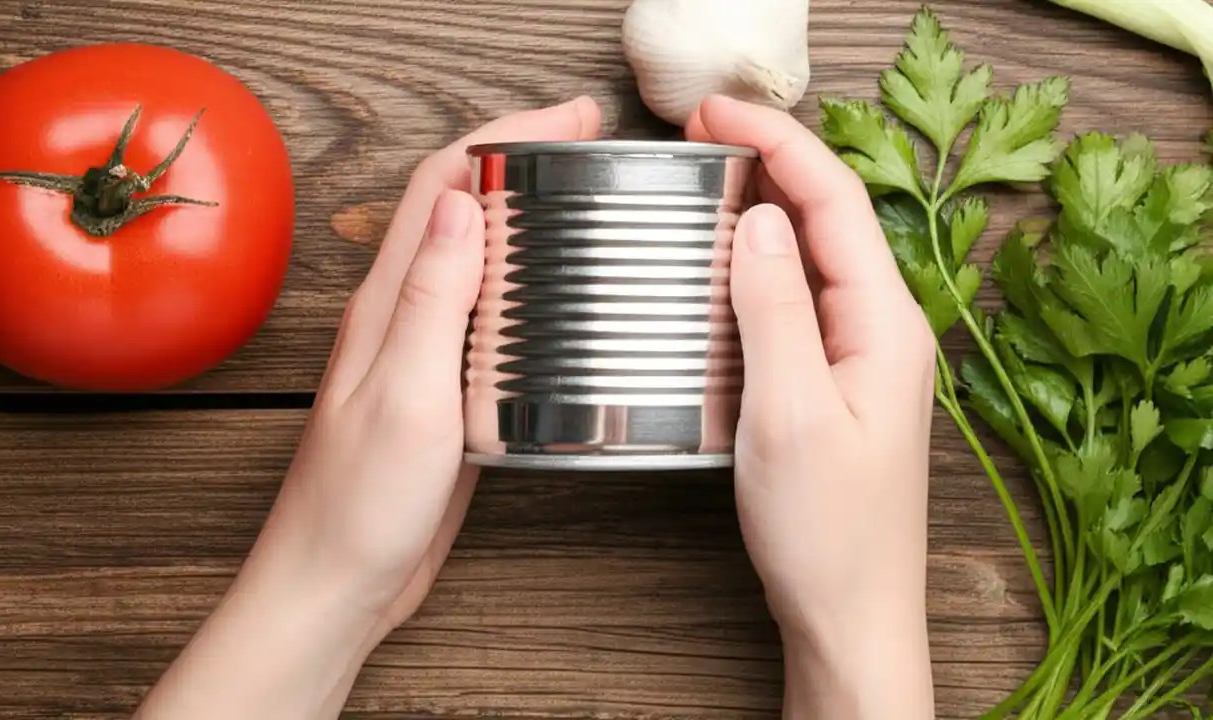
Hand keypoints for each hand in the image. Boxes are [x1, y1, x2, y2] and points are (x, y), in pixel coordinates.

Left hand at [134, 96, 603, 719]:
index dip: (504, 136)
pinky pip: (483, 316)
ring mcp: (421, 353)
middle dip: (520, 157)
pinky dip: (523, 283)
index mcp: (385, 304)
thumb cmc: (358, 503)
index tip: (572, 118)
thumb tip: (463, 206)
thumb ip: (429, 299)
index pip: (441, 187)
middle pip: (458, 208)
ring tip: (583, 200)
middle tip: (590, 143)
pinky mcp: (443, 392)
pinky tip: (557, 299)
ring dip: (523, 213)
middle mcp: (399, 316)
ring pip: (473, 258)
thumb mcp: (403, 394)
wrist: (338, 582)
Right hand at [688, 95, 935, 718]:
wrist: (849, 615)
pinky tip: (724, 265)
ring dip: (763, 208)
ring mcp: (860, 356)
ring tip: (705, 180)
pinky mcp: (834, 382)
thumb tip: (756, 221)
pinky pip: (798, 300)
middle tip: (698, 136)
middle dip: (769, 162)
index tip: (714, 118)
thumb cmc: (828, 532)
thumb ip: (774, 310)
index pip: (833, 201)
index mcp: (885, 323)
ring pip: (812, 256)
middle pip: (828, 217)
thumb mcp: (790, 413)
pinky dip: (759, 265)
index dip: (777, 144)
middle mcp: (882, 328)